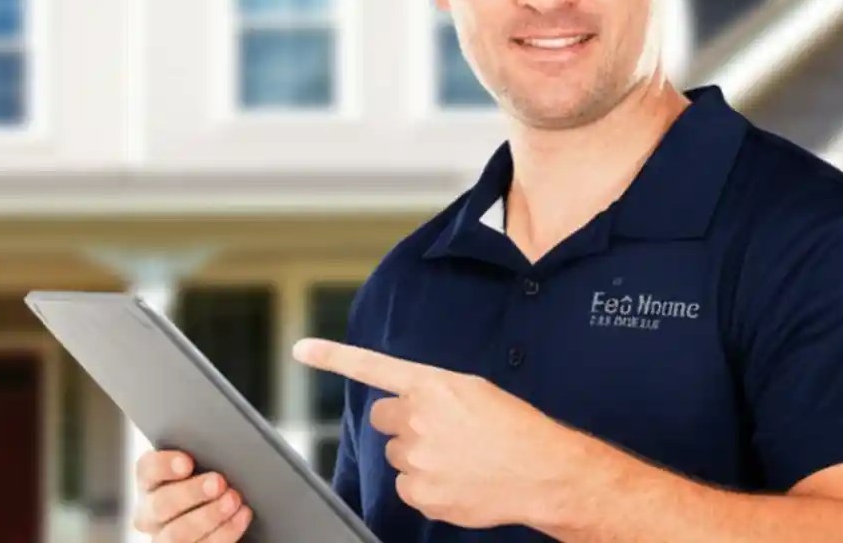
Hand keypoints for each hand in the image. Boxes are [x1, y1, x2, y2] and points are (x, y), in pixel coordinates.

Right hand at [132, 450, 253, 541]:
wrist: (216, 510)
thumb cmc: (208, 480)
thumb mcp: (201, 464)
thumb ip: (203, 456)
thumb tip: (222, 445)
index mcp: (150, 482)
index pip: (147, 469)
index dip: (164, 466)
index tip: (187, 462)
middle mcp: (150, 512)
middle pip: (162, 504)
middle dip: (192, 492)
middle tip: (218, 482)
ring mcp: (164, 537)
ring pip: (177, 534)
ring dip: (209, 516)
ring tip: (233, 500)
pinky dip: (225, 532)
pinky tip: (241, 516)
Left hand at [293, 338, 584, 528]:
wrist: (542, 471)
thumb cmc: (515, 427)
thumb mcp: (475, 391)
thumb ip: (434, 393)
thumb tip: (411, 405)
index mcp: (431, 385)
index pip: (372, 367)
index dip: (332, 357)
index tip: (300, 349)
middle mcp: (417, 418)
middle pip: (384, 418)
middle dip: (403, 423)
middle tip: (440, 431)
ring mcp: (416, 457)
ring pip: (396, 454)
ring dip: (417, 455)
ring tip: (459, 457)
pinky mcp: (420, 492)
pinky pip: (407, 486)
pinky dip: (426, 486)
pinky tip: (456, 480)